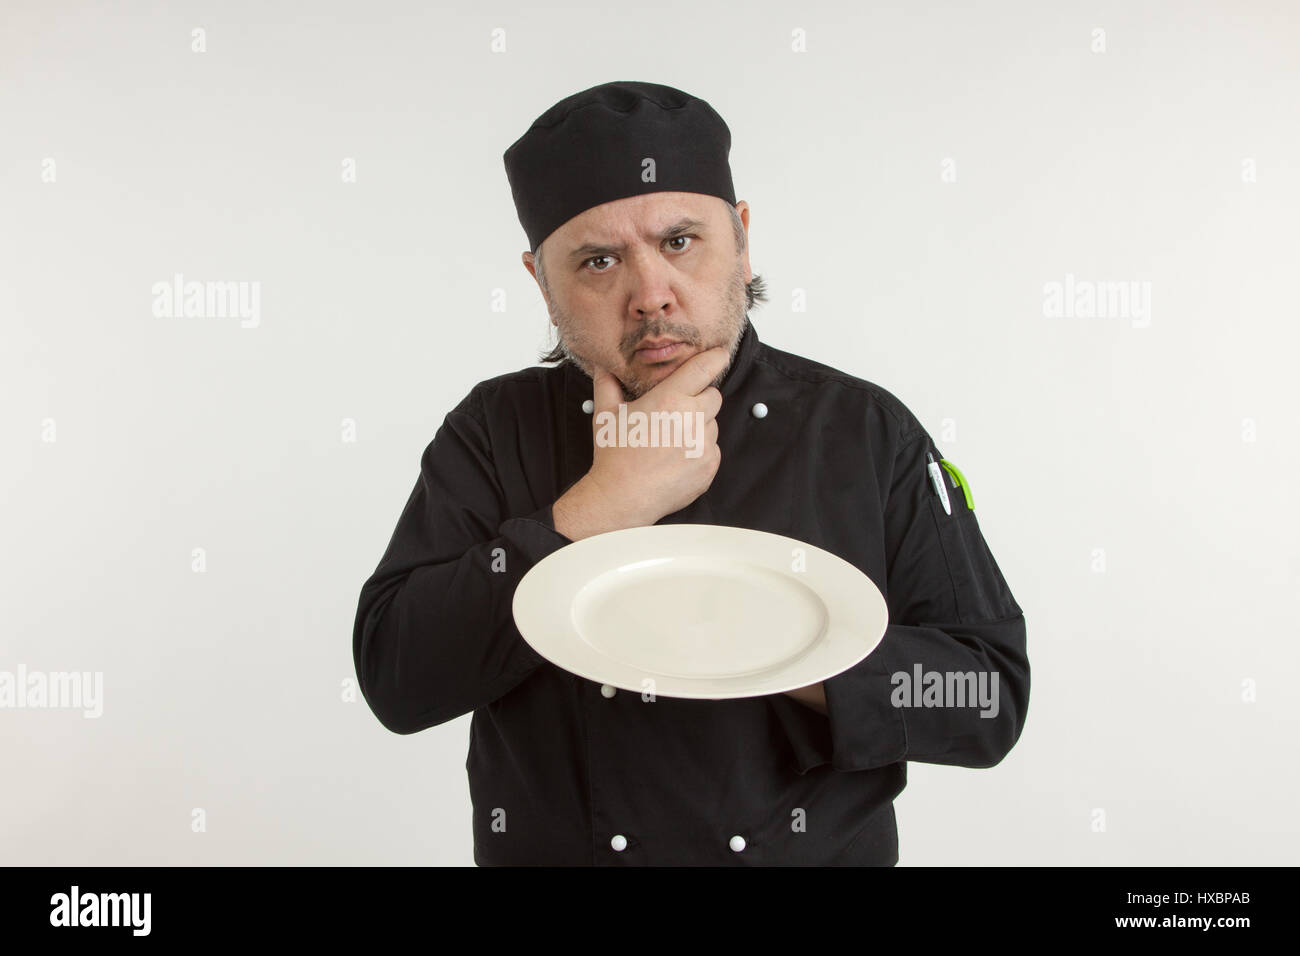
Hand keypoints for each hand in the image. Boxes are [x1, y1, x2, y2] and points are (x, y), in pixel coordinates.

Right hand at [552, 347, 727, 539]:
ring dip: (698, 426)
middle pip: (714, 396)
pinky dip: (700, 450)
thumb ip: (607, 383)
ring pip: (712, 424)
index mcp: (669, 400)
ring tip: (671, 440)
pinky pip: (713, 449)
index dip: (715, 357)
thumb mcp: (605, 414)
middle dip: (699, 398)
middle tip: (675, 411)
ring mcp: (704, 445)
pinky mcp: (710, 466)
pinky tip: (676, 458)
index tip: (719, 354)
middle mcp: (692, 420)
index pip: (704, 368)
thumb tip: (603, 364)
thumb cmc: (614, 456)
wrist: (622, 497)